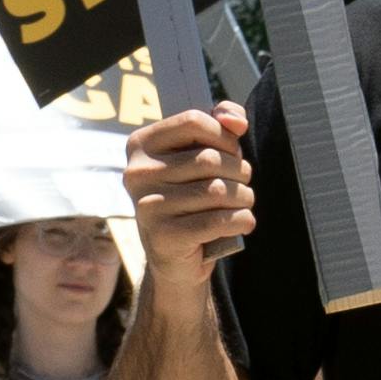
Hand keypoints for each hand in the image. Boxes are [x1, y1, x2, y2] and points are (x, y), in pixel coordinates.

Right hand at [125, 99, 255, 274]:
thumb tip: (237, 121)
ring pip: (219, 190)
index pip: (194, 121)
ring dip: (244, 197)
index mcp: (141, 145)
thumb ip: (221, 123)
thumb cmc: (192, 197)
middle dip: (239, 171)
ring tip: (242, 203)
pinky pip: (219, 220)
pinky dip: (243, 220)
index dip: (224, 136)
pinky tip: (243, 223)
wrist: (175, 258)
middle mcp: (137, 173)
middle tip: (241, 184)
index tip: (231, 154)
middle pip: (210, 159)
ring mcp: (147, 206)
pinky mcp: (163, 236)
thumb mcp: (201, 154)